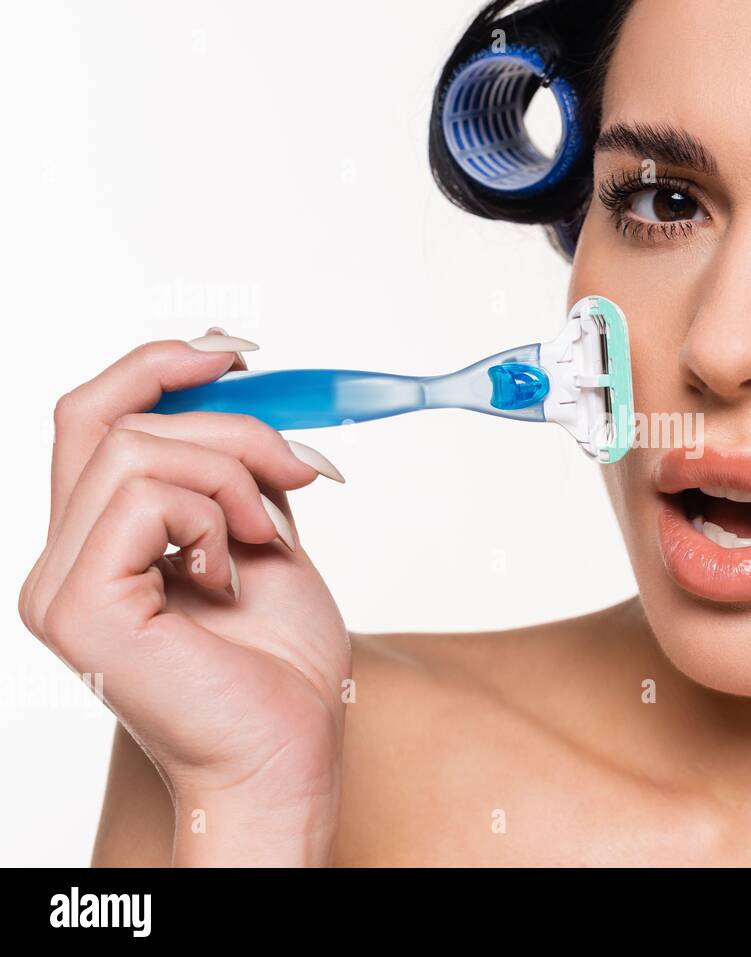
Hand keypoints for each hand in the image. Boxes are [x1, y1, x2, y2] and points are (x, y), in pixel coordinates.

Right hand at [19, 330, 351, 863]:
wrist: (288, 754)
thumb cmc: (281, 667)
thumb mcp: (266, 538)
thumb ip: (238, 472)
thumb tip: (246, 393)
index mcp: (101, 543)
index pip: (92, 419)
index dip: (154, 365)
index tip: (234, 352)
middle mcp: (62, 560)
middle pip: (110, 418)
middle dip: (226, 422)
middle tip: (299, 467)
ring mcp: (59, 584)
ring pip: (131, 449)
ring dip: (230, 475)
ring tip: (267, 537)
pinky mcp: (77, 606)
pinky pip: (144, 498)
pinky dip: (214, 516)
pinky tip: (235, 573)